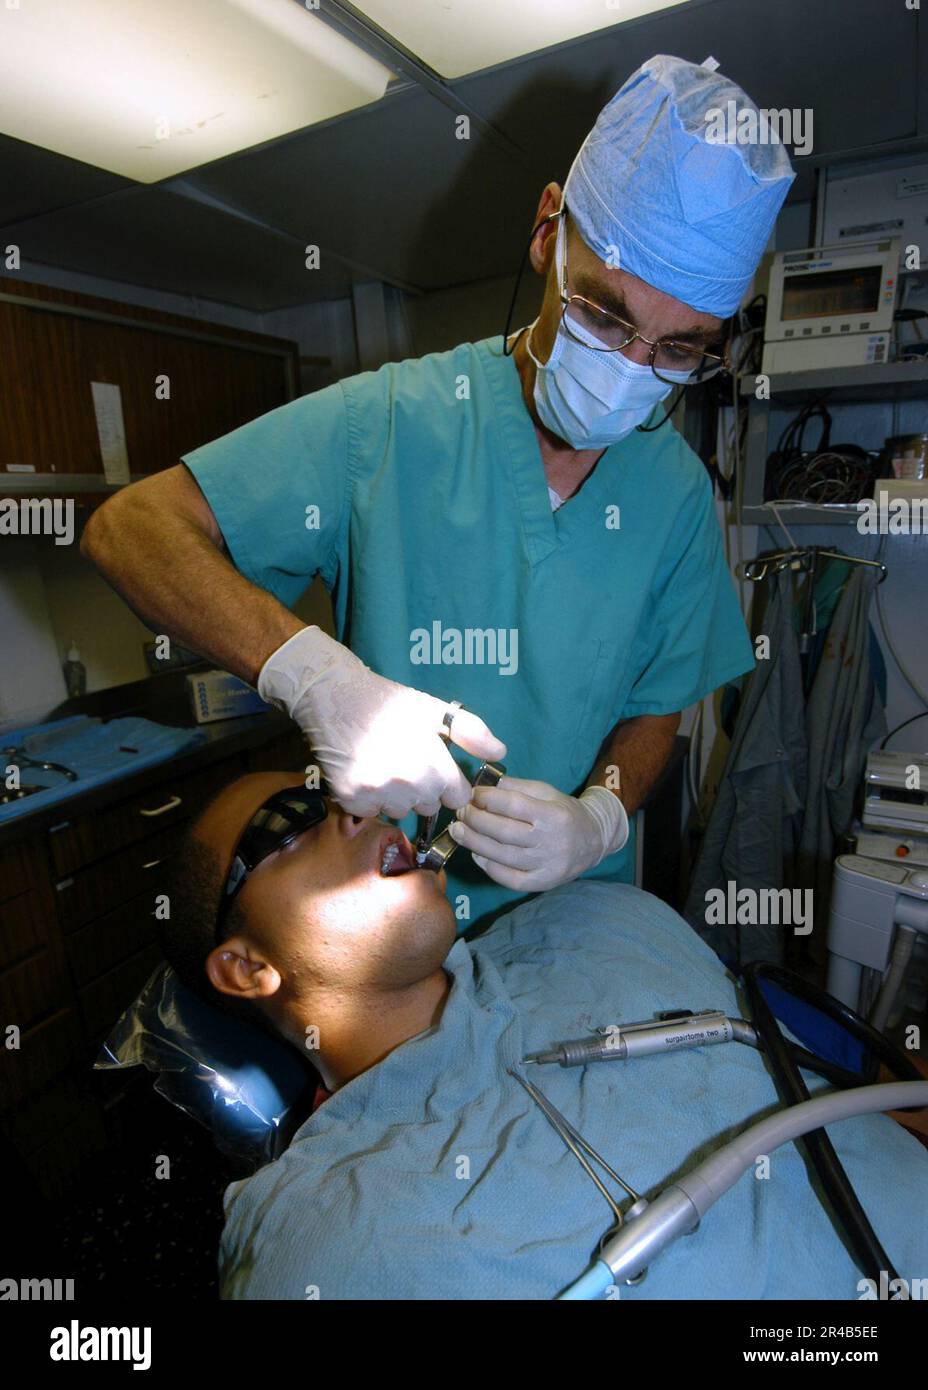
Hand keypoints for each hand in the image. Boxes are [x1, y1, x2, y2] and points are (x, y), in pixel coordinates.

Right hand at [257, 626, 506, 817]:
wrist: (336, 697)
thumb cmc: (392, 703)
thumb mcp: (436, 711)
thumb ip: (473, 733)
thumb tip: (500, 753)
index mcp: (436, 769)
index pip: (458, 799)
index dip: (451, 786)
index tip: (438, 772)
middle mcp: (410, 788)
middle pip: (429, 807)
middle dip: (424, 791)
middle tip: (408, 763)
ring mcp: (379, 796)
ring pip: (399, 812)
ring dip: (397, 797)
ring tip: (386, 767)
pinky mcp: (351, 800)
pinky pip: (371, 812)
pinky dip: (370, 799)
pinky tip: (367, 774)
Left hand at [448, 776, 628, 890]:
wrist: (593, 841)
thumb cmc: (563, 812)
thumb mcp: (545, 792)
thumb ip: (515, 787)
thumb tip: (481, 784)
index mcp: (553, 814)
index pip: (513, 805)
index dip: (486, 799)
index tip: (470, 793)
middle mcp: (551, 842)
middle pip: (503, 832)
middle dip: (475, 820)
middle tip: (459, 812)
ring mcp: (546, 866)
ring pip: (502, 856)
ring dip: (474, 843)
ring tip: (458, 831)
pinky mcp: (542, 883)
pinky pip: (509, 878)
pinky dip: (488, 867)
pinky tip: (476, 854)